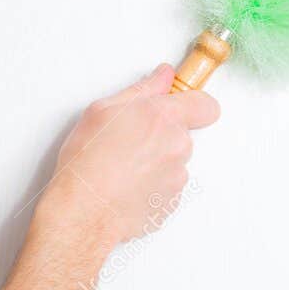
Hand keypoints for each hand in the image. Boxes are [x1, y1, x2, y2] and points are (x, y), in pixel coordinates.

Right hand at [42, 64, 220, 249]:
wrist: (83, 211)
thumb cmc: (86, 164)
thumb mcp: (102, 110)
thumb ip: (141, 90)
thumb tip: (162, 77)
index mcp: (163, 117)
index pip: (204, 105)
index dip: (193, 105)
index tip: (179, 106)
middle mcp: (177, 146)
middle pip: (183, 134)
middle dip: (161, 134)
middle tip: (128, 140)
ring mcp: (177, 177)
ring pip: (173, 162)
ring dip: (155, 162)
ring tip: (121, 167)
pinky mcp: (171, 202)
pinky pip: (165, 187)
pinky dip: (150, 186)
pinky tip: (124, 186)